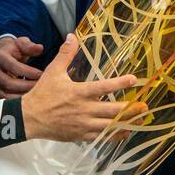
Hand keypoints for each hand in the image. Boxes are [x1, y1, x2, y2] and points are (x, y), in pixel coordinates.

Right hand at [0, 35, 43, 97]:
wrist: (0, 55)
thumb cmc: (14, 49)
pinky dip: (17, 101)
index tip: (41, 74)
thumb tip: (40, 48)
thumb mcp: (21, 43)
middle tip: (41, 87)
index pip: (14, 66)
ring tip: (36, 94)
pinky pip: (5, 99)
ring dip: (22, 96)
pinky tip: (29, 99)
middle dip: (26, 86)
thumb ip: (29, 46)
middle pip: (8, 83)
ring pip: (5, 93)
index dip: (28, 72)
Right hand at [19, 35, 143, 141]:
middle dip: (130, 108)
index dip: (120, 83)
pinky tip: (124, 132)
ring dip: (126, 123)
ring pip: (110, 126)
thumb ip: (65, 54)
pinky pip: (102, 137)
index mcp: (79, 92)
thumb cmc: (42, 94)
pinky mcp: (81, 136)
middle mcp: (84, 109)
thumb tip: (72, 37)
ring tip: (139, 119)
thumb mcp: (53, 71)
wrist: (29, 118)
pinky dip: (114, 135)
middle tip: (145, 106)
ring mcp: (84, 125)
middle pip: (113, 110)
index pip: (104, 87)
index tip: (134, 80)